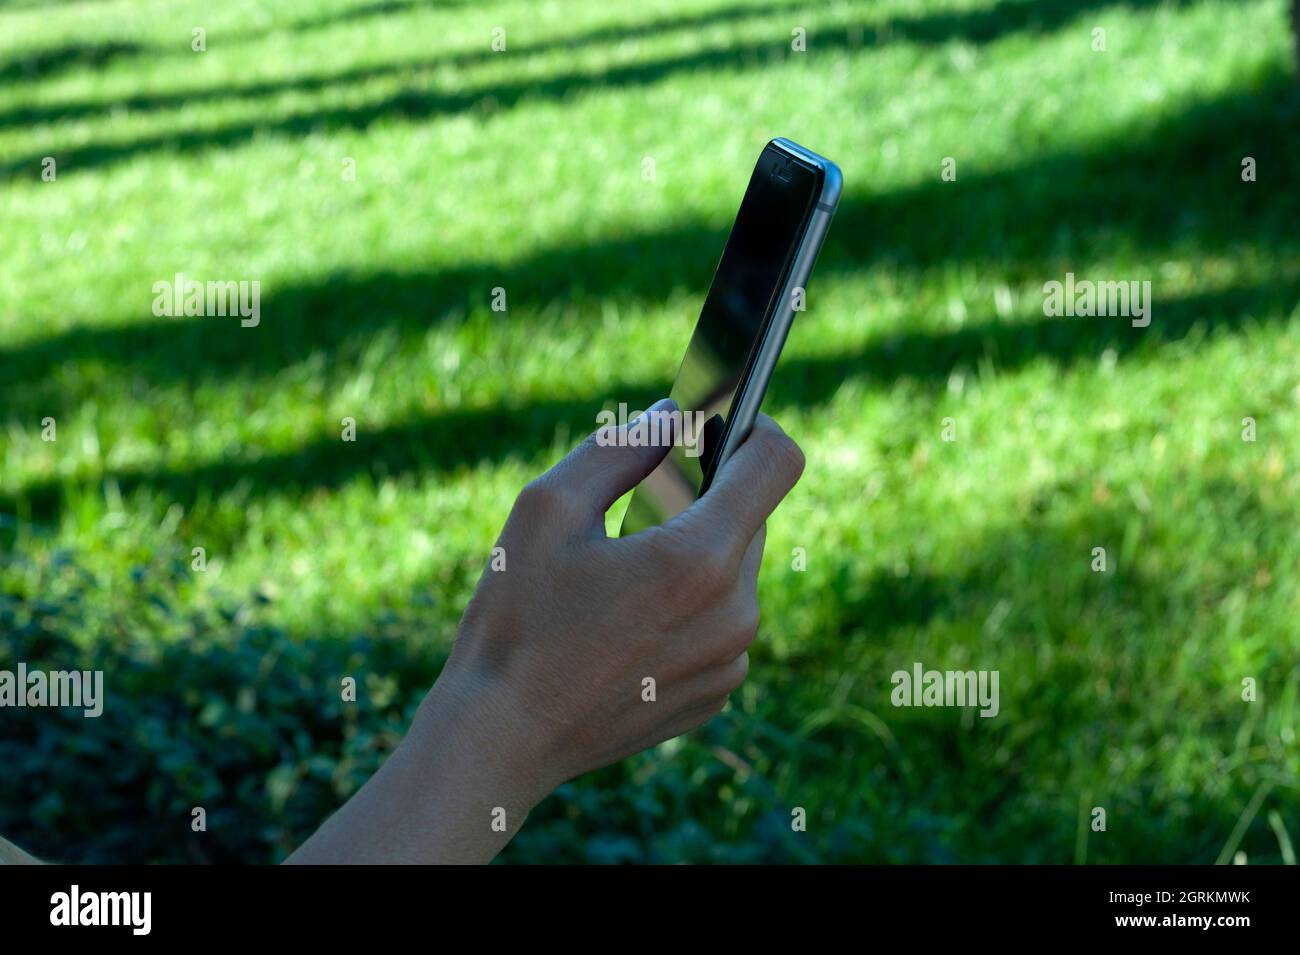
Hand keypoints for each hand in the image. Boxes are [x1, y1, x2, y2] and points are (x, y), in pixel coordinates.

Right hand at [444, 400, 805, 790]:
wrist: (501, 739)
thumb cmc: (516, 619)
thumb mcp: (548, 507)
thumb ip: (621, 445)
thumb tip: (674, 415)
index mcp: (700, 558)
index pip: (777, 462)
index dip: (754, 426)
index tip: (723, 421)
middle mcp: (735, 612)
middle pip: (751, 517)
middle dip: (704, 499)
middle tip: (636, 508)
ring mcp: (731, 660)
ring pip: (734, 572)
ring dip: (693, 555)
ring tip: (620, 578)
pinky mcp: (718, 693)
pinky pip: (720, 624)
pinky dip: (688, 608)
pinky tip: (624, 625)